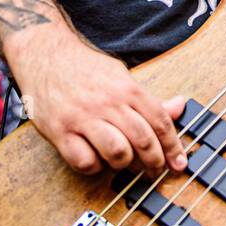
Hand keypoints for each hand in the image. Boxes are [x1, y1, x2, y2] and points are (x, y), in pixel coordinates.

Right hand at [13, 27, 188, 177]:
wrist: (44, 55)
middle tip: (155, 170)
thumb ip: (148, 98)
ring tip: (124, 163)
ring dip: (125, 164)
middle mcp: (107, 103)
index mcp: (127, 88)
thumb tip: (181, 106)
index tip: (179, 163)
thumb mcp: (121, 77)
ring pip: (117, 153)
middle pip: (142, 140)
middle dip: (154, 161)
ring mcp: (83, 118)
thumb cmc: (85, 70)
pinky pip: (85, 161)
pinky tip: (96, 159)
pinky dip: (94, 166)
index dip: (172, 146)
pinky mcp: (60, 132)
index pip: (159, 121)